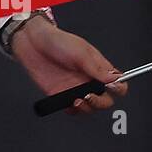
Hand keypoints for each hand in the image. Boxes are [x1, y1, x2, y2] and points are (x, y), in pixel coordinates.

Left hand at [12, 19, 127, 114]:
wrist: (33, 43)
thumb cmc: (58, 41)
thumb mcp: (81, 52)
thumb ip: (97, 68)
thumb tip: (114, 79)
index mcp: (99, 69)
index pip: (118, 84)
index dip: (118, 88)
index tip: (111, 87)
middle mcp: (89, 81)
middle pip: (106, 101)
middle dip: (100, 102)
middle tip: (89, 95)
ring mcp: (76, 89)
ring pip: (90, 108)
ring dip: (86, 107)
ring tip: (77, 99)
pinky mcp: (61, 96)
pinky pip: (72, 110)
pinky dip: (72, 110)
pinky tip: (67, 102)